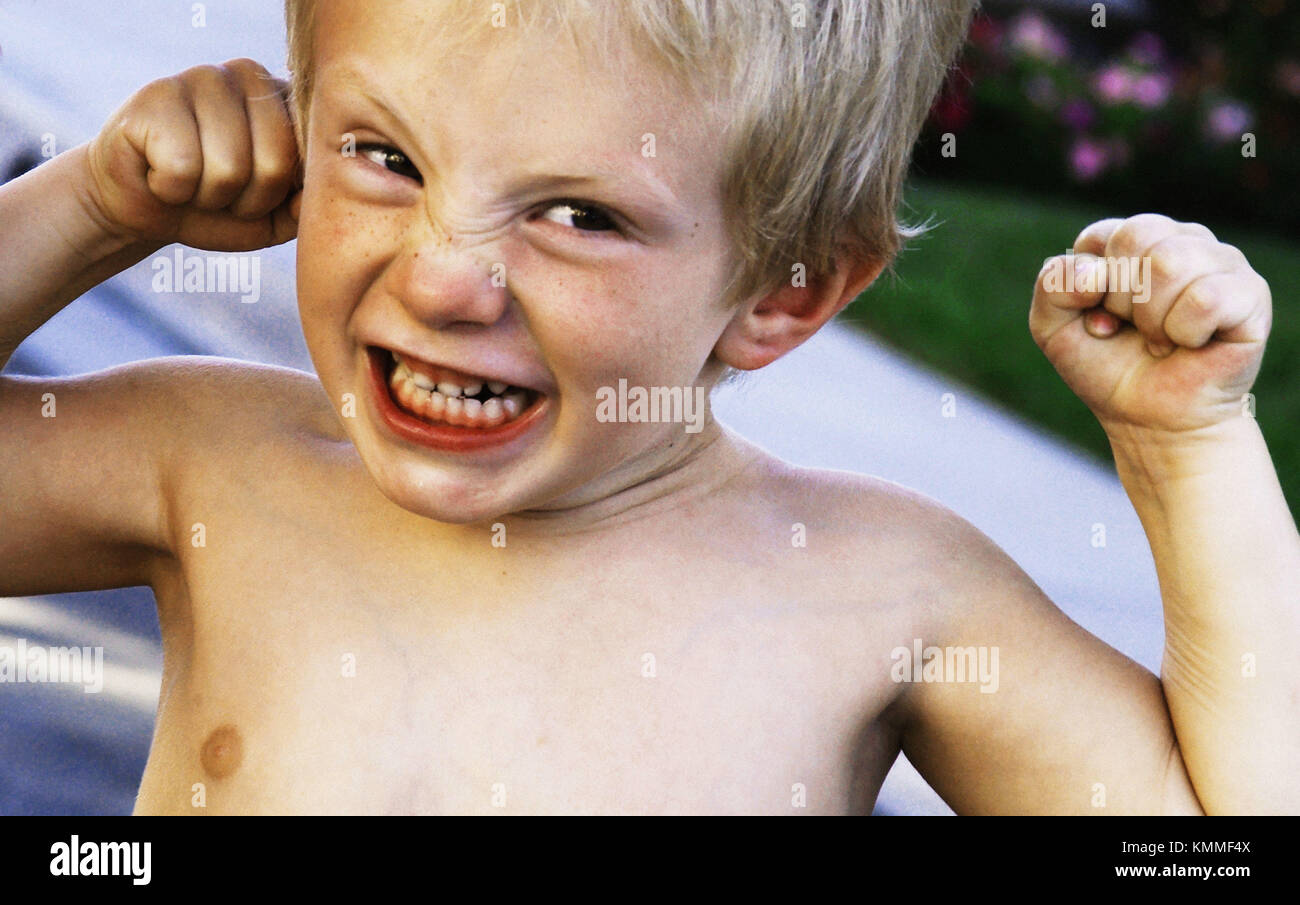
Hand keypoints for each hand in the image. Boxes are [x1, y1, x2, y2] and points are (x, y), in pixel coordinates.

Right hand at [81, 58, 300, 251]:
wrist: (145, 207)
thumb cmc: (220, 207)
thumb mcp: (277, 216)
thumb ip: (308, 204)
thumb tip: (315, 192)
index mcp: (288, 98)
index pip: (313, 153)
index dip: (285, 194)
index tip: (260, 193)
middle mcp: (250, 75)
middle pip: (276, 164)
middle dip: (249, 200)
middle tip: (222, 192)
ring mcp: (202, 77)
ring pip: (229, 168)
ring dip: (208, 196)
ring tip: (193, 181)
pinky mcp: (155, 95)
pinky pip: (182, 168)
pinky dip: (171, 189)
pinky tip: (159, 172)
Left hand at [1030, 214, 1271, 436]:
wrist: (1151, 422)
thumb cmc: (1107, 368)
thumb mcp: (1053, 328)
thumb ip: (1051, 285)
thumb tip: (1093, 273)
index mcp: (1134, 240)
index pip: (1101, 235)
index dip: (1089, 286)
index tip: (1098, 318)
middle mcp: (1180, 240)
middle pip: (1136, 236)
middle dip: (1121, 298)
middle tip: (1134, 329)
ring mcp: (1221, 262)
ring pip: (1170, 263)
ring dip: (1152, 319)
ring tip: (1161, 339)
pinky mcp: (1250, 293)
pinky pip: (1205, 297)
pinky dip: (1184, 333)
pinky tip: (1190, 344)